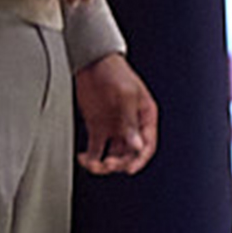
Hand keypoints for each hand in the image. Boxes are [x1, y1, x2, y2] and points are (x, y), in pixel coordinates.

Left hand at [73, 53, 158, 174]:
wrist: (92, 63)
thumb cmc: (115, 73)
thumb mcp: (126, 96)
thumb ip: (130, 122)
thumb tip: (136, 145)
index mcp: (145, 117)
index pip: (147, 144)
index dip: (140, 159)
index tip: (129, 169)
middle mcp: (131, 125)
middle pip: (130, 153)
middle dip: (119, 162)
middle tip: (108, 164)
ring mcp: (114, 127)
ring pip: (113, 154)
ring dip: (104, 163)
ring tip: (93, 164)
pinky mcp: (97, 127)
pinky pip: (96, 149)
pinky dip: (91, 158)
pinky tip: (84, 158)